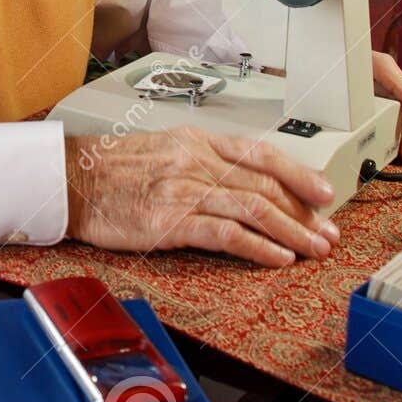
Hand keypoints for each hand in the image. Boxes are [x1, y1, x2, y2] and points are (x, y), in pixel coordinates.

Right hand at [64, 126, 339, 267]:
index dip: (300, 174)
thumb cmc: (113, 170)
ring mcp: (185, 191)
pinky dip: (258, 248)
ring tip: (313, 250)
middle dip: (305, 213)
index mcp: (198, 141)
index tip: (326, 194)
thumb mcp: (165, 151)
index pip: (262, 154)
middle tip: (328, 233)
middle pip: (265, 186)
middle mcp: (197, 162)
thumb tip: (243, 184)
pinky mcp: (171, 221)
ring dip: (292, 232)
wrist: (72, 181)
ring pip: (255, 209)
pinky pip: (226, 235)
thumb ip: (203, 163)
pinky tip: (277, 259)